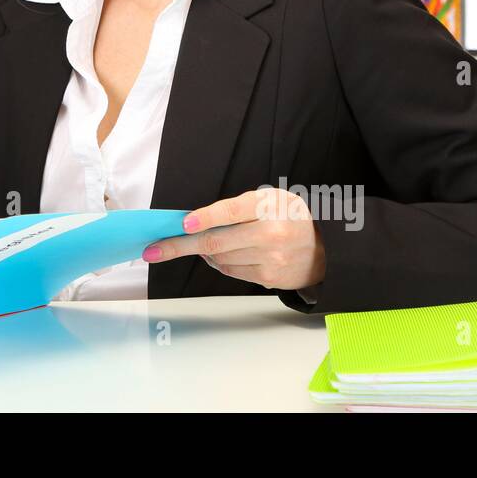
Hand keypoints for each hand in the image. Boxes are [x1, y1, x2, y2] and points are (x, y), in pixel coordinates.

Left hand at [141, 188, 325, 291]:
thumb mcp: (270, 199)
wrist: (324, 249)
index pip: (231, 212)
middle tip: (153, 250)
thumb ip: (238, 207)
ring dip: (202, 252)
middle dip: (179, 246)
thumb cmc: (288, 216)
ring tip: (201, 242)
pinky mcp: (267, 278)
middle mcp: (270, 234)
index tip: (183, 224)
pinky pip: (230, 271)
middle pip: (216, 242)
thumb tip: (196, 222)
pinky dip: (218, 262)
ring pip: (219, 258)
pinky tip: (221, 254)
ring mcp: (269, 259)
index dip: (204, 218)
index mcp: (268, 207)